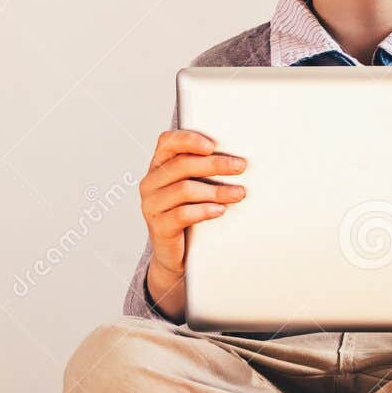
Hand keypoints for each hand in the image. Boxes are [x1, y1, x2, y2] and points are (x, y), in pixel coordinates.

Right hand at [138, 129, 246, 319]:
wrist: (175, 252)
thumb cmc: (188, 212)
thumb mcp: (194, 186)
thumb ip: (203, 169)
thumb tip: (236, 157)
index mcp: (158, 166)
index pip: (168, 142)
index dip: (189, 140)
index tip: (213, 145)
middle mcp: (151, 182)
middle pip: (182, 165)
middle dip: (215, 165)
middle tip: (240, 167)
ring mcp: (152, 205)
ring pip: (184, 189)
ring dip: (216, 190)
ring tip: (238, 193)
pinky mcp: (158, 226)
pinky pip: (183, 214)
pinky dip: (205, 210)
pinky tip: (221, 210)